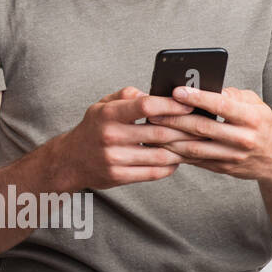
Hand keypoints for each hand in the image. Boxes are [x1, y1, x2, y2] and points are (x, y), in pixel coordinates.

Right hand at [49, 87, 205, 190]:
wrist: (70, 160)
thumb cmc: (92, 128)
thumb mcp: (101, 105)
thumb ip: (127, 95)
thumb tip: (155, 94)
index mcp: (107, 114)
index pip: (146, 106)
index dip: (171, 104)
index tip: (189, 103)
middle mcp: (110, 136)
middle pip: (159, 132)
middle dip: (184, 129)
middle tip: (202, 125)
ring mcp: (115, 158)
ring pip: (161, 155)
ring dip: (181, 150)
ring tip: (192, 143)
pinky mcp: (119, 176)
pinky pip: (154, 172)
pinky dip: (170, 166)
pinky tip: (176, 159)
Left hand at [148, 86, 271, 185]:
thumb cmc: (262, 125)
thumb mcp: (256, 105)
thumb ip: (232, 95)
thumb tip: (206, 87)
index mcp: (252, 119)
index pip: (221, 106)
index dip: (198, 98)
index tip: (177, 91)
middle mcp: (243, 138)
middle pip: (202, 127)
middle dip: (174, 118)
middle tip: (153, 110)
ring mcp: (232, 156)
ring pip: (195, 147)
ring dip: (170, 137)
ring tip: (151, 126)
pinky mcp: (223, 168)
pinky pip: (195, 160)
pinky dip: (176, 152)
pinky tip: (160, 143)